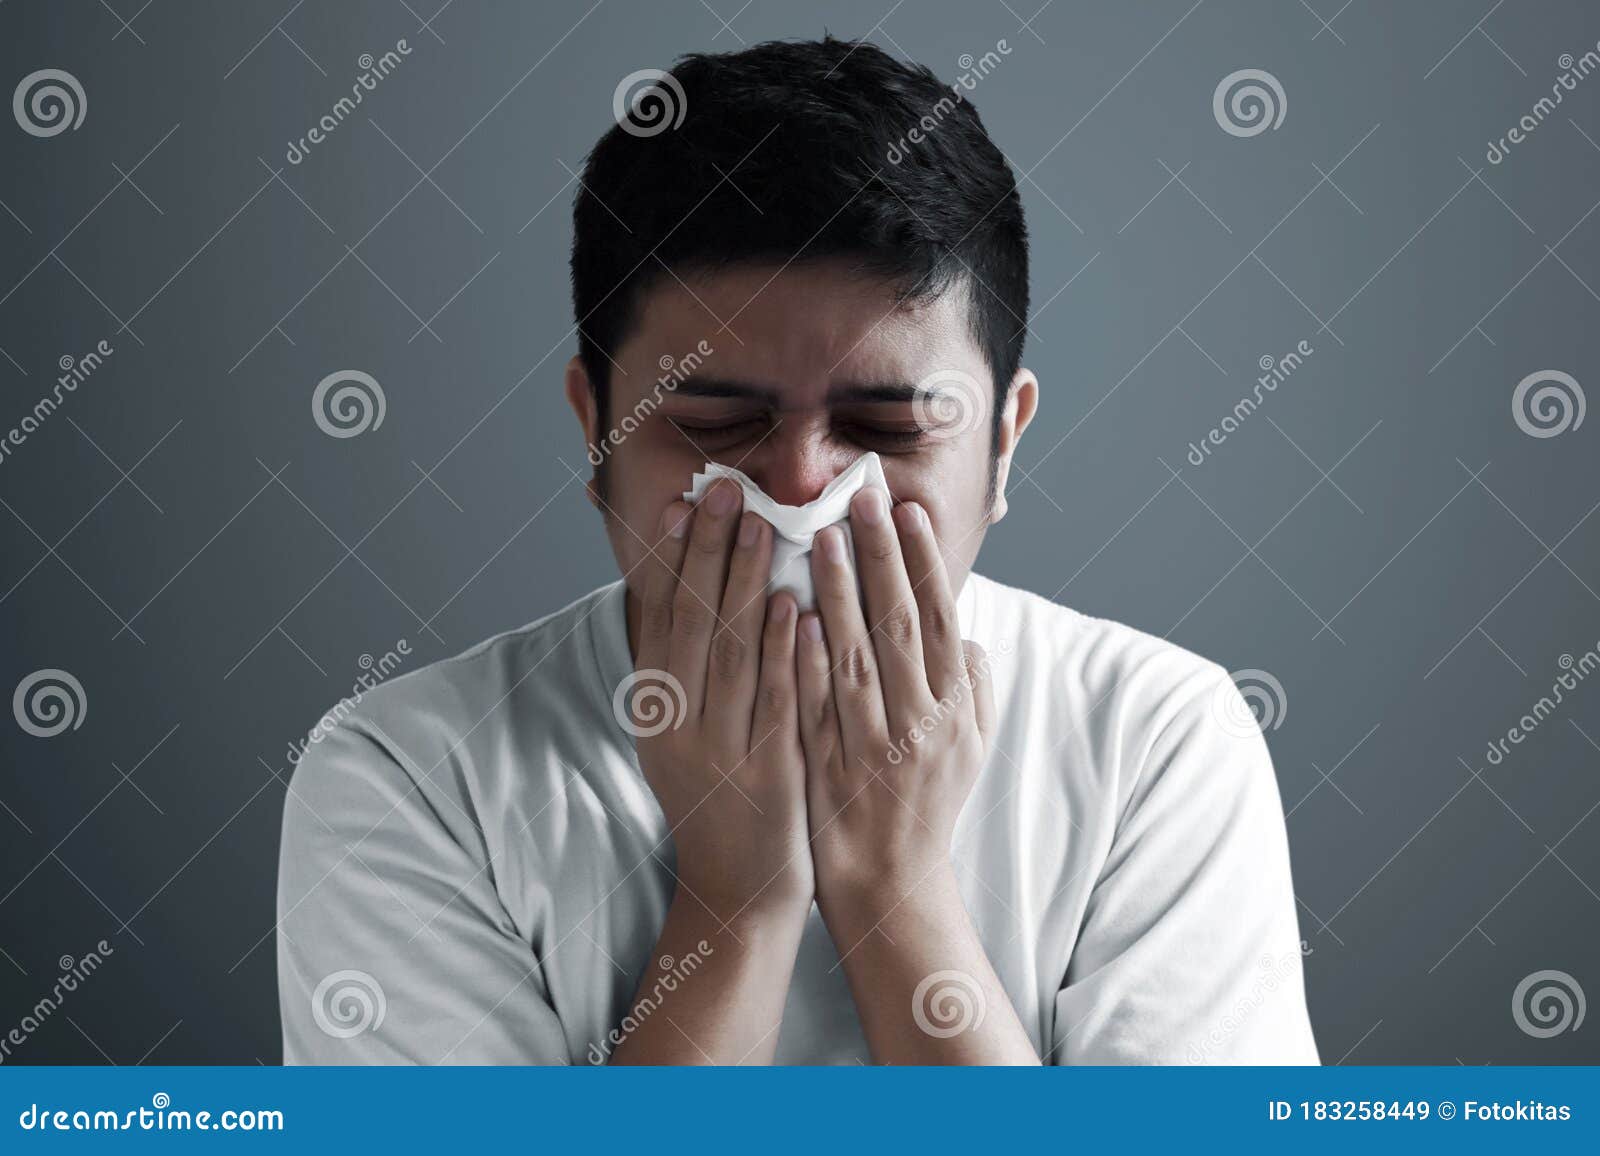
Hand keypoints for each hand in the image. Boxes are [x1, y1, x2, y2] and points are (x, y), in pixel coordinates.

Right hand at [629, 479, 812, 916]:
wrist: (736, 890)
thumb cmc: (715, 798)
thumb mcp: (678, 736)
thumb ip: (679, 671)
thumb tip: (678, 590)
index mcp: (654, 712)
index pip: (661, 620)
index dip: (674, 560)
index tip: (686, 505)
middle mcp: (677, 727)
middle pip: (693, 623)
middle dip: (710, 552)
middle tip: (726, 491)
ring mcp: (721, 751)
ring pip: (733, 654)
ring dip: (748, 585)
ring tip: (763, 527)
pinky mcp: (767, 773)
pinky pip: (776, 702)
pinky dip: (786, 652)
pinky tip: (799, 606)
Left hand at [796, 487, 995, 913]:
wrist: (891, 882)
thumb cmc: (928, 801)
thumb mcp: (971, 744)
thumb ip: (971, 683)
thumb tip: (962, 626)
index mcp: (954, 708)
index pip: (940, 618)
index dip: (924, 561)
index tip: (907, 510)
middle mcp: (920, 723)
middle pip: (901, 623)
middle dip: (882, 554)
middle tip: (863, 496)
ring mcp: (874, 746)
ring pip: (857, 656)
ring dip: (838, 592)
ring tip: (819, 535)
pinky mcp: (830, 767)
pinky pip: (818, 706)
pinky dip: (808, 660)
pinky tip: (792, 615)